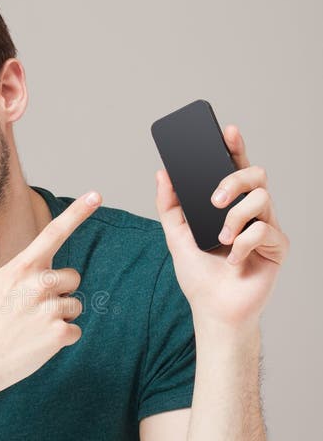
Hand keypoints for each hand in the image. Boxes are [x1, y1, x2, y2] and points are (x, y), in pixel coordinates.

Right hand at [0, 190, 101, 398]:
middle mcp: (38, 284)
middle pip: (72, 277)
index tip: (97, 194)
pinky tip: (38, 343)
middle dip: (59, 291)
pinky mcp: (59, 334)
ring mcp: (49, 309)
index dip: (78, 213)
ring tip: (31, 327)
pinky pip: (75, 329)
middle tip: (32, 308)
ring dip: (60, 316)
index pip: (53, 233)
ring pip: (75, 305)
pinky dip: (62, 338)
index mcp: (21, 268)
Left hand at [155, 124, 289, 327]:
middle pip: (256, 174)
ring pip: (262, 198)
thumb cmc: (199, 276)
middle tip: (214, 199)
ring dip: (235, 217)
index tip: (226, 131)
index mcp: (229, 205)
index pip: (235, 168)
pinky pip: (264, 229)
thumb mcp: (175, 237)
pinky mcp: (278, 246)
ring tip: (221, 239)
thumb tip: (162, 173)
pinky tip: (233, 261)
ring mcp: (267, 227)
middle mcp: (251, 211)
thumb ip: (168, 206)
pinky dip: (242, 245)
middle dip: (234, 180)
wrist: (214, 310)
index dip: (235, 147)